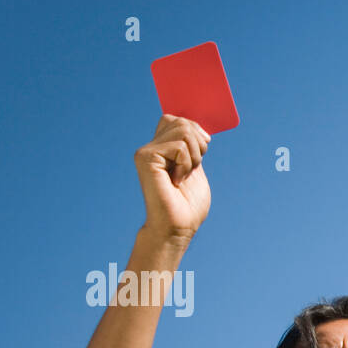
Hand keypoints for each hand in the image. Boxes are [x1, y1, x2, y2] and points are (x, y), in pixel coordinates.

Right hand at [133, 114, 211, 245]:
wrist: (178, 227)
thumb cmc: (188, 205)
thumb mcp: (195, 168)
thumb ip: (193, 147)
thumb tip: (199, 129)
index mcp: (161, 149)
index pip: (176, 119)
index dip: (195, 130)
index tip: (202, 152)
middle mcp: (150, 148)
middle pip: (181, 122)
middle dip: (199, 144)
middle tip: (192, 169)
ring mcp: (146, 152)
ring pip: (183, 131)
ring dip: (195, 156)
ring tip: (184, 175)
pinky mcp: (145, 158)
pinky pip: (179, 147)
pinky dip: (187, 165)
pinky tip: (177, 181)